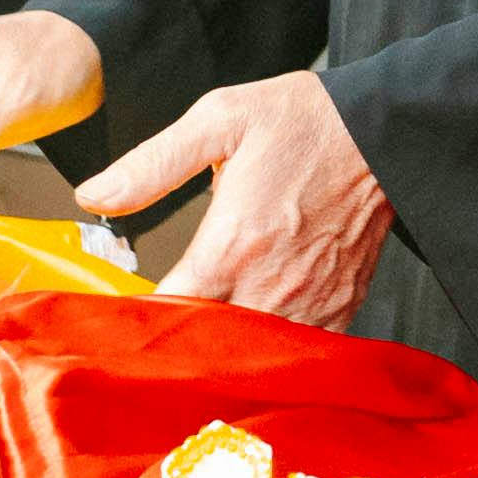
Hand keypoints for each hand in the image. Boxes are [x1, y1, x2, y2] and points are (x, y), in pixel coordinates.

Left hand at [83, 68, 390, 321]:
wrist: (384, 133)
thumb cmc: (304, 123)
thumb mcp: (218, 121)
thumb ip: (151, 165)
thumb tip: (93, 196)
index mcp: (231, 245)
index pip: (168, 313)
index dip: (140, 320)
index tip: (124, 318)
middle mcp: (270, 284)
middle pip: (209, 347)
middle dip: (181, 342)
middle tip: (159, 334)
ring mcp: (309, 302)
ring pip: (254, 357)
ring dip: (227, 350)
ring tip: (206, 336)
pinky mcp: (339, 307)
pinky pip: (298, 351)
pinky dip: (274, 348)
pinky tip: (257, 329)